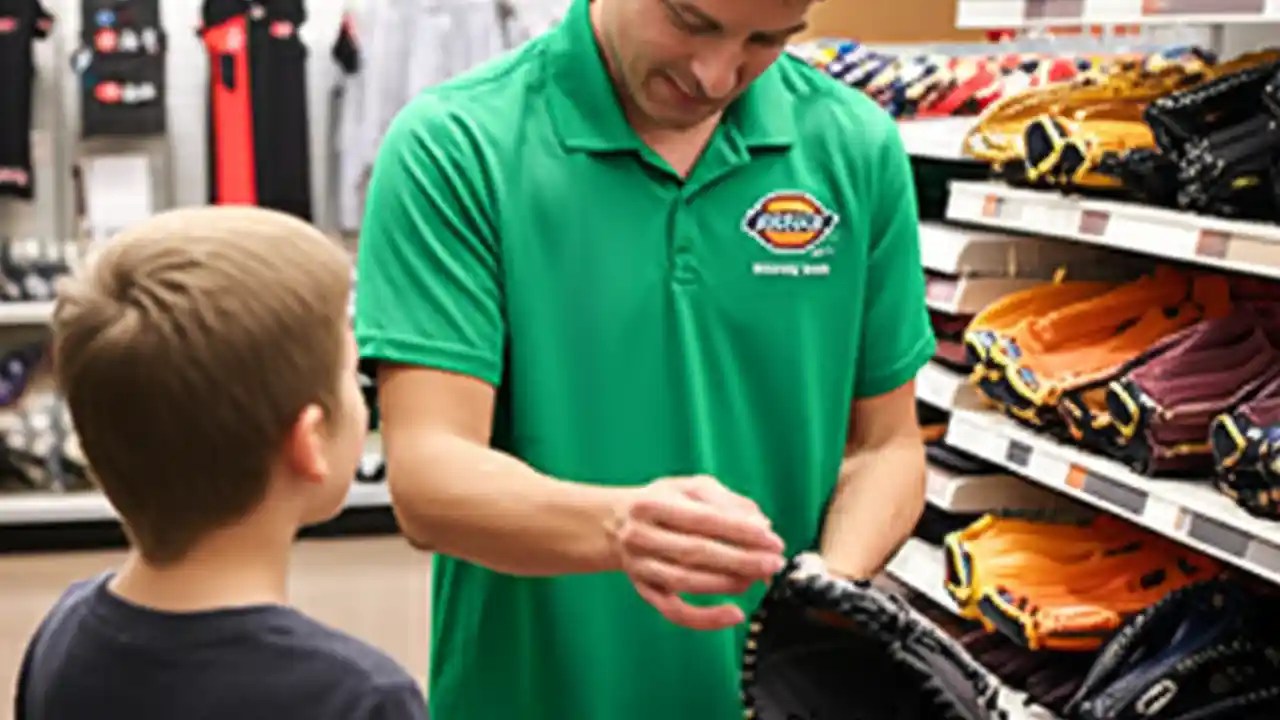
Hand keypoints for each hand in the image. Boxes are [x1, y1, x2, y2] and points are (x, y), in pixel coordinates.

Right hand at [609, 475, 786, 630]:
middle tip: (773, 562)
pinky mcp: (645, 591)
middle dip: (741, 559)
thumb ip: (726, 502)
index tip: (772, 539)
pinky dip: (706, 618)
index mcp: (652, 503)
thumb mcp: (689, 488)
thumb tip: (761, 525)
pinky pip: (675, 612)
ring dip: (729, 583)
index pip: (703, 518)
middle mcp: (640, 536)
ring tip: (759, 579)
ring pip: (687, 582)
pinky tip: (735, 614)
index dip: (740, 531)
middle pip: (695, 552)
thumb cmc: (663, 503)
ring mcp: (640, 567)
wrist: (615, 524)